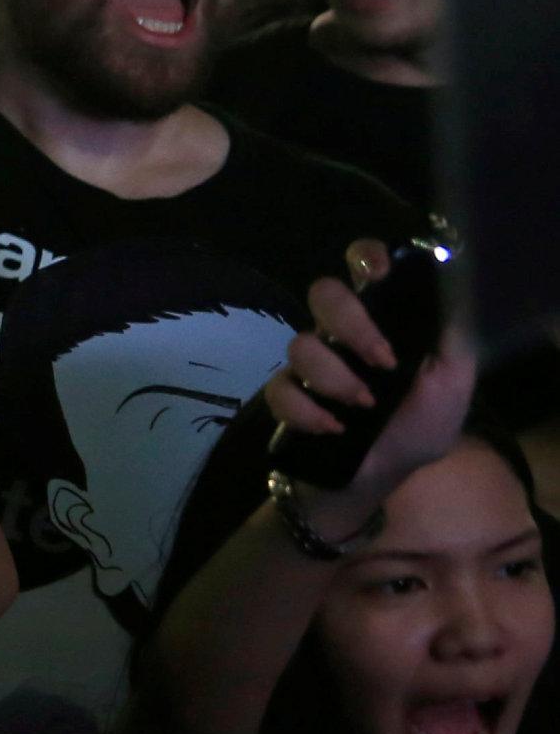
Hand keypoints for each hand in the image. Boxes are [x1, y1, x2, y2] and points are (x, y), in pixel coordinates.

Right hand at [264, 240, 480, 515]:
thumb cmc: (419, 425)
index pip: (364, 265)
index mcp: (381, 320)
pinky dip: (309, 411)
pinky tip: (334, 428)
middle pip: (323, 292)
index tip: (378, 274)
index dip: (365, 257)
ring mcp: (310, 365)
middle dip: (350, 324)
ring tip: (364, 406)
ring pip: (300, 345)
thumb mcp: (452, 380)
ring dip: (335, 378)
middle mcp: (340, 333)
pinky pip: (281, 391)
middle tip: (382, 360)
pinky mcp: (287, 399)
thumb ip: (450, 335)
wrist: (384, 476)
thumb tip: (447, 283)